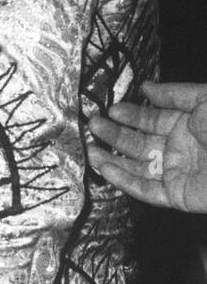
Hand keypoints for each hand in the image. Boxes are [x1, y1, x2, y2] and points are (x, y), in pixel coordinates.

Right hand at [90, 82, 206, 212]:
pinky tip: (105, 167)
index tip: (110, 109)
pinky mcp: (178, 195)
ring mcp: (177, 173)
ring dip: (112, 158)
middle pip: (139, 143)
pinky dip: (124, 181)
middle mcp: (180, 149)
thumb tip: (146, 87)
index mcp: (188, 126)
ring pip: (137, 167)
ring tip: (89, 147)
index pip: (151, 120)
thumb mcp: (205, 100)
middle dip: (115, 134)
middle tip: (93, 125)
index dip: (130, 115)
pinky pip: (146, 190)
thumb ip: (174, 94)